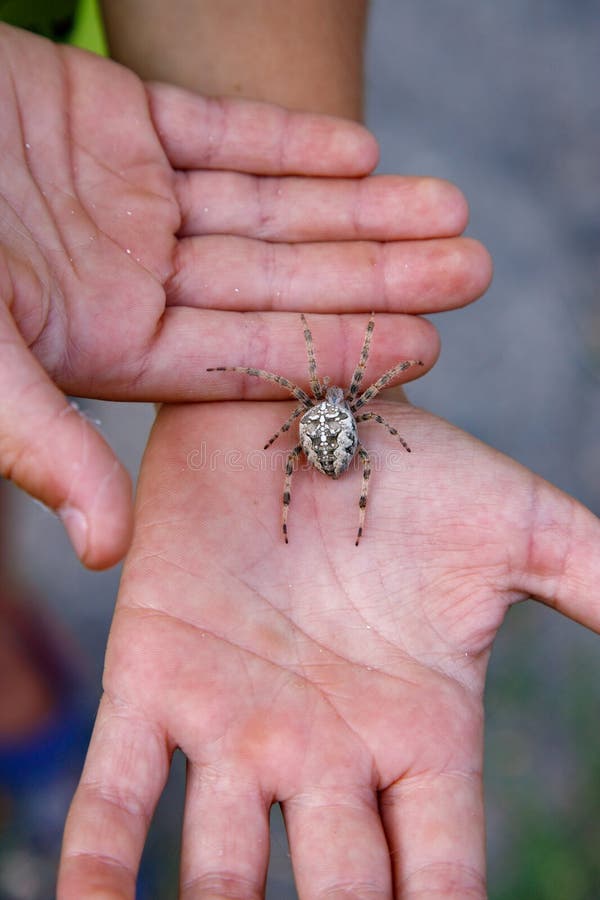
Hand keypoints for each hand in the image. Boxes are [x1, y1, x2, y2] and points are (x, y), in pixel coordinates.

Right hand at [0, 24, 490, 567]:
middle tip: (472, 271)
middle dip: (376, 275)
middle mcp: (134, 284)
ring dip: (357, 209)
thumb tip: (111, 549)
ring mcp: (132, 206)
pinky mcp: (119, 127)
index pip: (248, 360)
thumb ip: (43, 443)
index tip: (428, 349)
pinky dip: (288, 144)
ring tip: (448, 209)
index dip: (337, 354)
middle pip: (280, 286)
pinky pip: (220, 137)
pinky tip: (362, 151)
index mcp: (110, 349)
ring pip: (268, 212)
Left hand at [59, 398, 599, 897]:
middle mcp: (323, 752)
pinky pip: (119, 793)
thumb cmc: (415, 467)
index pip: (440, 881)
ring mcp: (234, 725)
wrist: (302, 403)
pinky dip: (98, 866)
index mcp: (416, 733)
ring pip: (221, 873)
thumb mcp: (524, 532)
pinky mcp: (153, 678)